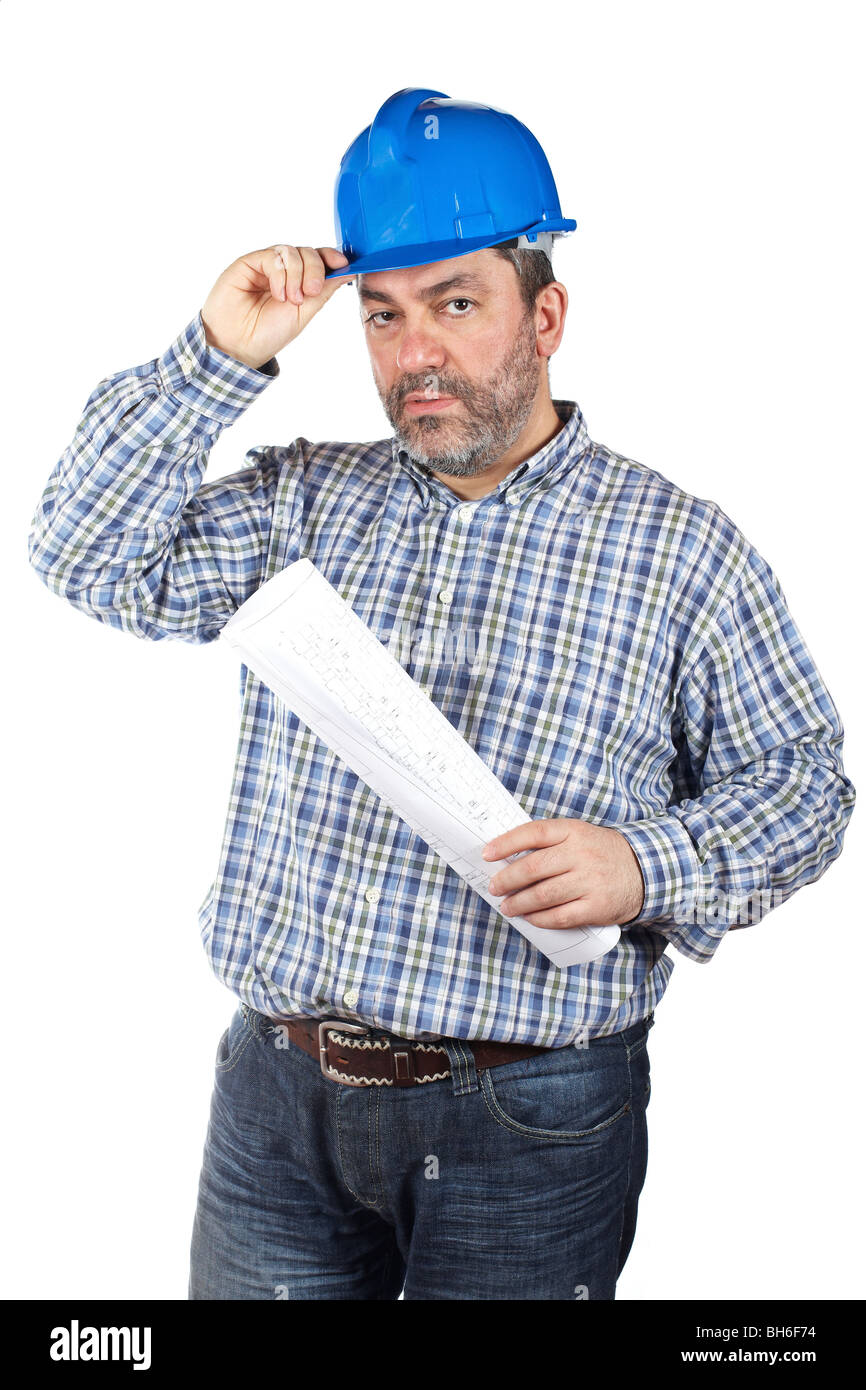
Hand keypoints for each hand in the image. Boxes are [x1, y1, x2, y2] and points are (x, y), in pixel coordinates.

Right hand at [201, 243, 353, 369]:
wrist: (238, 345)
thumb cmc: (268, 333)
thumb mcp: (305, 313)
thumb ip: (324, 290)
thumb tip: (348, 271)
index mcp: (299, 282)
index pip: (319, 260)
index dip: (332, 257)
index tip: (343, 263)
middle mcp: (284, 271)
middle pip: (308, 252)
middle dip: (315, 270)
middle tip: (312, 292)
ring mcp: (266, 266)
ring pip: (291, 252)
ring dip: (297, 275)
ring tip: (292, 299)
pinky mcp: (249, 263)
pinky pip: (273, 257)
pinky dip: (280, 275)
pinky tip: (278, 294)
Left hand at [481, 818, 644, 928]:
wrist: (645, 870)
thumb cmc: (601, 852)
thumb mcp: (579, 834)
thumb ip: (549, 842)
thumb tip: (508, 856)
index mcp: (573, 831)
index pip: (533, 832)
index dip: (506, 843)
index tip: (486, 854)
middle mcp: (580, 854)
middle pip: (533, 868)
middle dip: (507, 879)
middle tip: (494, 887)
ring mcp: (589, 881)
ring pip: (543, 895)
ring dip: (519, 903)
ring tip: (507, 906)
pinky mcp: (596, 906)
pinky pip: (560, 916)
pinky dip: (540, 919)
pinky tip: (530, 918)